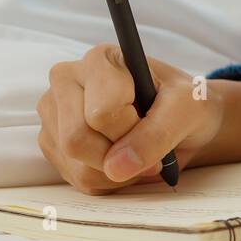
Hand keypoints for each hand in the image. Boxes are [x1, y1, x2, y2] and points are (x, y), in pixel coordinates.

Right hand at [36, 45, 223, 193]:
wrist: (181, 117)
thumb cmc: (184, 104)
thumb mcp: (187, 109)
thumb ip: (157, 134)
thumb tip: (117, 167)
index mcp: (99, 60)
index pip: (101, 114)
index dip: (133, 131)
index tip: (154, 123)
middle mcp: (67, 80)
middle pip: (76, 139)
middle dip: (120, 155)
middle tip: (148, 147)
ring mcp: (54, 112)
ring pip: (75, 163)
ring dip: (117, 171)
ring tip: (138, 151)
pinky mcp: (53, 141)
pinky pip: (77, 178)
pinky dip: (108, 180)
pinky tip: (123, 160)